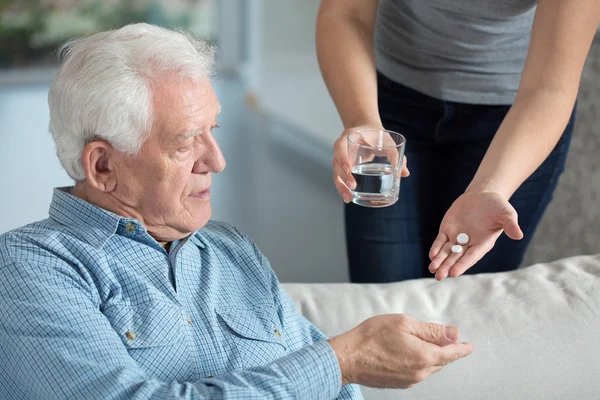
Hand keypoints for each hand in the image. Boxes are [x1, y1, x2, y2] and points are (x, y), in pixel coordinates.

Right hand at [328, 314, 473, 388]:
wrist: (348, 358)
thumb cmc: (372, 337)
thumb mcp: (404, 324)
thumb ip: (431, 330)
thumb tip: (454, 334)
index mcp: (425, 356)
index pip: (452, 353)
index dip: (462, 348)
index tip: (470, 346)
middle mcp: (420, 372)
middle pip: (440, 360)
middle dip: (445, 350)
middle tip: (446, 339)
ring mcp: (409, 380)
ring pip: (428, 366)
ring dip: (429, 355)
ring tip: (422, 343)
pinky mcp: (399, 383)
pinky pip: (416, 371)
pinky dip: (418, 361)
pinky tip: (407, 352)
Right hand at [333, 125, 409, 202]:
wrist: (367, 130)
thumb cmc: (376, 134)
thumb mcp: (387, 140)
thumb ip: (395, 154)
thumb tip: (405, 173)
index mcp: (349, 137)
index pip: (340, 147)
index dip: (343, 158)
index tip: (349, 169)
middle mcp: (342, 149)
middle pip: (336, 163)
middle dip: (343, 176)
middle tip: (353, 185)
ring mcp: (341, 159)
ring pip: (336, 173)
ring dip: (341, 186)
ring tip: (348, 198)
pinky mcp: (343, 167)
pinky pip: (340, 178)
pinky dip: (343, 188)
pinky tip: (348, 198)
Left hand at [428, 190, 523, 279]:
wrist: (482, 195)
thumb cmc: (497, 206)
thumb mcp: (506, 213)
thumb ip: (510, 224)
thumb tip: (519, 235)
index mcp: (483, 244)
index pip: (471, 256)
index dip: (462, 264)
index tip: (454, 273)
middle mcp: (469, 244)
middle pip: (456, 258)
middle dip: (447, 267)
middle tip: (439, 276)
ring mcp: (457, 238)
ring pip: (446, 252)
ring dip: (439, 261)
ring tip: (432, 269)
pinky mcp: (448, 230)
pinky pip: (440, 241)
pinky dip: (436, 248)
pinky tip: (431, 256)